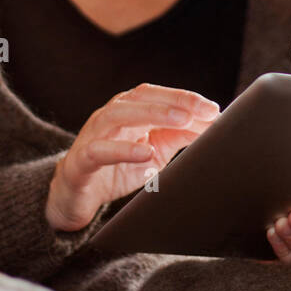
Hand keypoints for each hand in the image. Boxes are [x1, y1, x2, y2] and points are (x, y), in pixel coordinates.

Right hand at [45, 82, 219, 230]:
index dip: (185, 98)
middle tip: (201, 111)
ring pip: (118, 115)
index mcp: (128, 110)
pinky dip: (122, 150)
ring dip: (151, 114)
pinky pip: (99, 151)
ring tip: (180, 120)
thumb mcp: (154, 151)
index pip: (157, 95)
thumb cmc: (117, 167)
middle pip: (140, 97)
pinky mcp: (80, 161)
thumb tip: (212, 125)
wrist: (77, 195)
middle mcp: (110, 116)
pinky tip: (145, 154)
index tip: (213, 109)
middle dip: (174, 101)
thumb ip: (178, 136)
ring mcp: (92, 135)